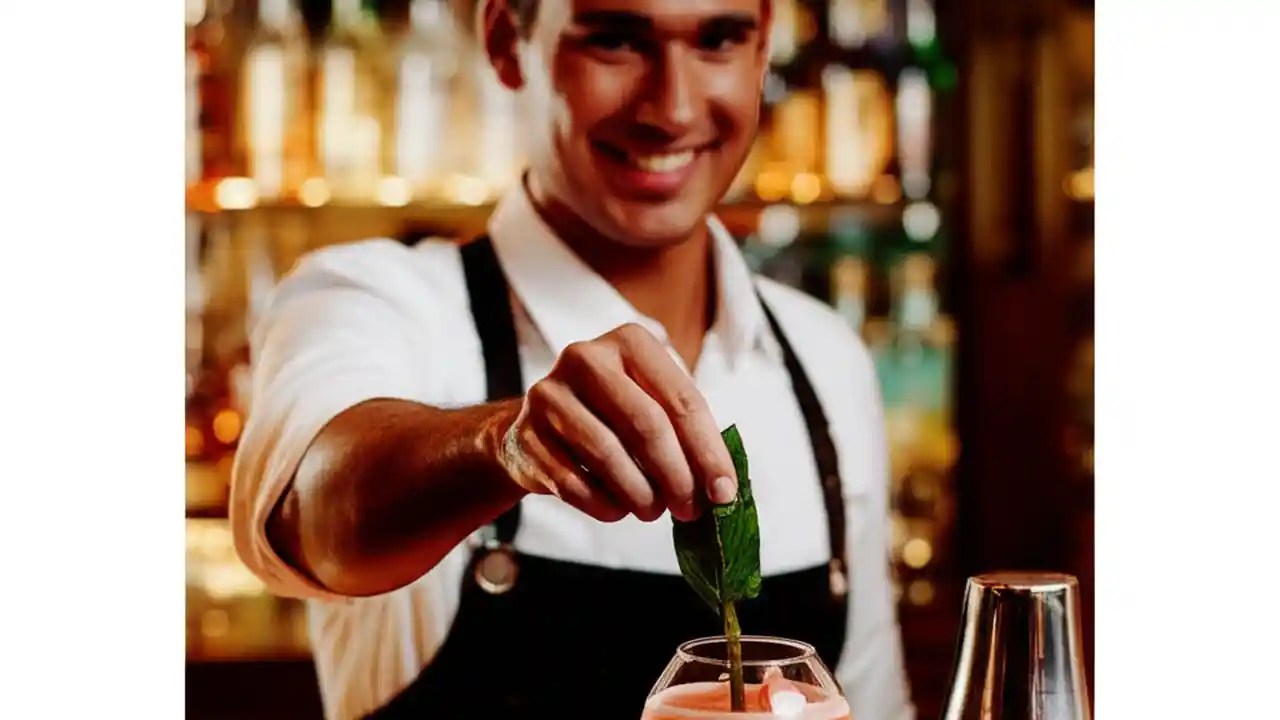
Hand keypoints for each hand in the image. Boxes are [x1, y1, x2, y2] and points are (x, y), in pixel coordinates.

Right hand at [498, 323, 738, 522]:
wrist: (534, 428)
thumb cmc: (610, 415)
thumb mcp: (650, 403)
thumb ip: (685, 433)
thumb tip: (723, 488)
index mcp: (629, 341)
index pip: (681, 399)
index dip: (708, 452)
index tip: (724, 493)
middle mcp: (586, 357)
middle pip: (647, 424)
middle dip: (677, 476)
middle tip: (690, 509)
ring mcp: (549, 394)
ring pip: (608, 455)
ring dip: (641, 494)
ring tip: (654, 510)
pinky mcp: (526, 435)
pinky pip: (573, 482)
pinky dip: (604, 505)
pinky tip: (618, 509)